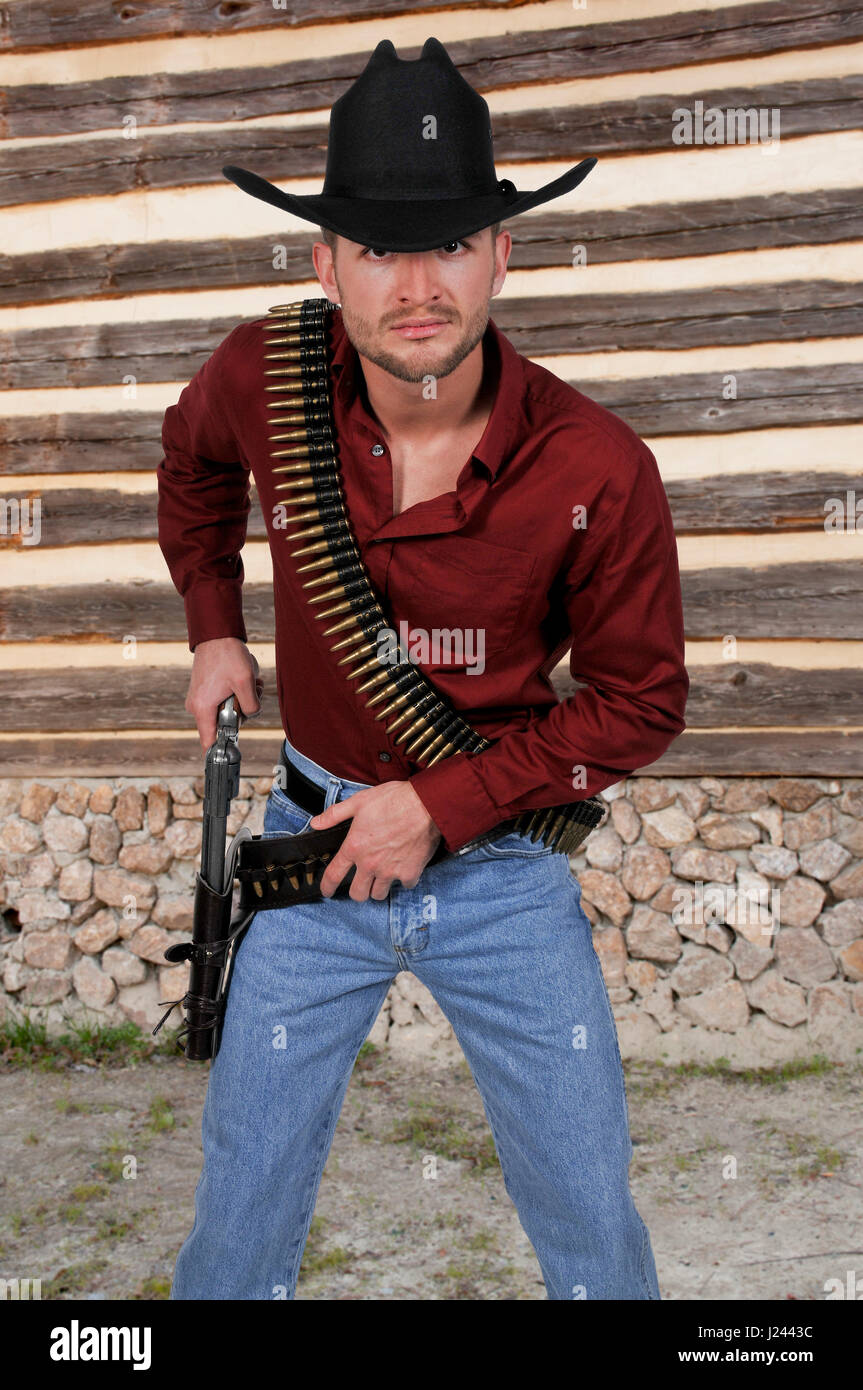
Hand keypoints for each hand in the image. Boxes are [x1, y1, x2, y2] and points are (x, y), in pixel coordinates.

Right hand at [185, 637, 263, 752]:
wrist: (216, 634)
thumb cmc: (228, 656)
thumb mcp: (246, 683)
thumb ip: (251, 706)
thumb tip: (252, 714)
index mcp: (203, 709)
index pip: (208, 743)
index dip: (220, 751)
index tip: (232, 755)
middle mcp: (197, 706)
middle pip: (223, 725)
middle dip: (242, 712)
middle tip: (251, 693)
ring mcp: (199, 698)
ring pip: (227, 711)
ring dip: (242, 699)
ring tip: (249, 681)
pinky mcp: (204, 691)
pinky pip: (223, 700)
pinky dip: (236, 692)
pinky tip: (244, 678)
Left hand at [309, 781, 442, 901]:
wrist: (426, 804)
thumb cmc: (393, 800)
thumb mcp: (359, 801)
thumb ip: (334, 814)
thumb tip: (315, 823)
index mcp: (355, 847)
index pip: (334, 875)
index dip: (327, 886)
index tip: (327, 891)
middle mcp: (370, 864)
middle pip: (357, 894)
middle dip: (357, 891)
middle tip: (361, 883)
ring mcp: (390, 871)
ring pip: (378, 894)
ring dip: (378, 888)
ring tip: (382, 876)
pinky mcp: (410, 873)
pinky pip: (404, 885)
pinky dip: (403, 879)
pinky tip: (404, 867)